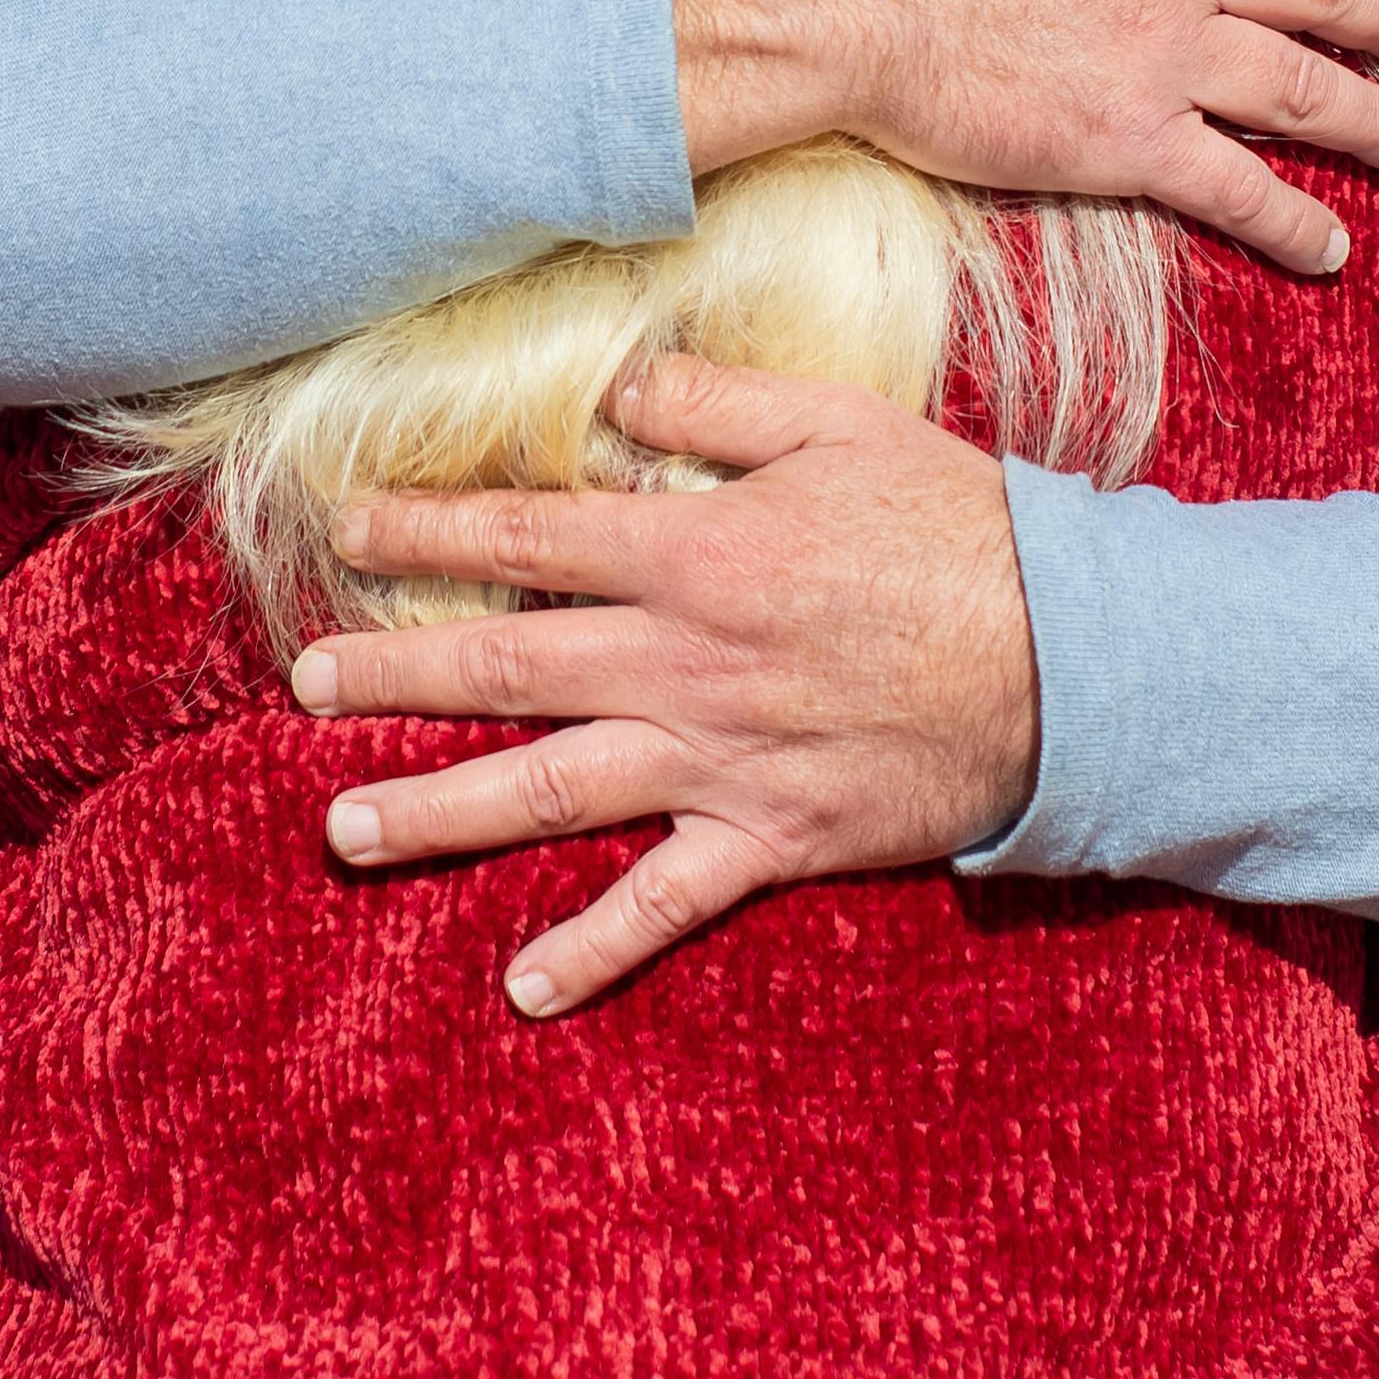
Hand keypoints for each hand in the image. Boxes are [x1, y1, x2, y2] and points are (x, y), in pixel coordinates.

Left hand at [286, 357, 1039, 1016]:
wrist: (1075, 662)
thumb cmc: (968, 531)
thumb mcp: (846, 428)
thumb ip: (721, 408)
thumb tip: (622, 391)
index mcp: (697, 553)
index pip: (530, 535)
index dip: (430, 530)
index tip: (347, 531)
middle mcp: (684, 661)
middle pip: (508, 662)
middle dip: (395, 671)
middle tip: (303, 684)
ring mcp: (719, 759)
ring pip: (549, 788)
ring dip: (439, 809)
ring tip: (344, 826)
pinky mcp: (770, 837)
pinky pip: (663, 906)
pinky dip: (592, 951)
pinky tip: (521, 987)